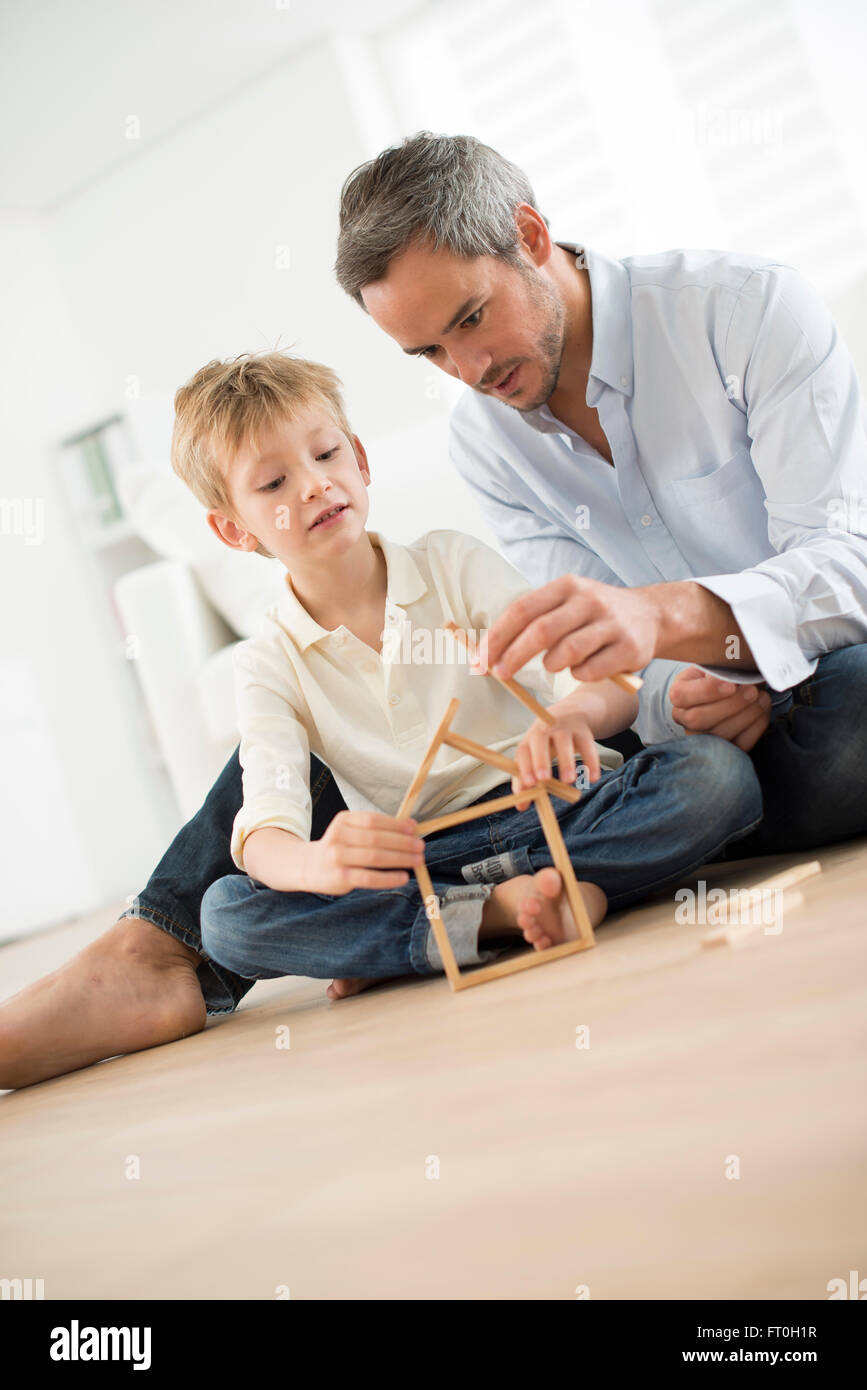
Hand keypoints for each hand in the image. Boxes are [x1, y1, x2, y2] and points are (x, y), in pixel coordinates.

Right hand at [311, 811, 425, 893]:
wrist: (309, 867)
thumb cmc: (340, 847)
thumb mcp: (353, 831)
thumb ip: (379, 828)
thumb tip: (411, 825)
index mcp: (343, 820)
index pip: (373, 820)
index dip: (396, 825)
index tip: (414, 830)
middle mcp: (338, 836)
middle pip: (376, 838)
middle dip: (402, 842)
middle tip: (420, 846)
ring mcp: (337, 857)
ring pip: (374, 857)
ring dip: (400, 859)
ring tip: (417, 860)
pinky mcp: (340, 877)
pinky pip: (369, 878)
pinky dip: (388, 878)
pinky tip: (403, 877)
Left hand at [477, 575, 659, 682]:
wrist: (651, 615)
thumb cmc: (595, 614)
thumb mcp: (566, 603)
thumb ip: (533, 620)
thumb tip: (488, 651)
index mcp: (567, 586)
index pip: (522, 610)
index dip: (497, 636)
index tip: (481, 659)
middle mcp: (589, 600)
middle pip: (541, 631)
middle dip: (514, 656)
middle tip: (499, 674)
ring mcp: (611, 623)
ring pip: (566, 653)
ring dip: (551, 665)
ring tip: (555, 664)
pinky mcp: (629, 648)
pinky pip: (590, 671)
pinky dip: (578, 675)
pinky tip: (583, 668)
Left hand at [511, 710, 600, 810]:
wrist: (571, 714)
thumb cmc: (546, 744)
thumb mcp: (535, 758)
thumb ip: (527, 782)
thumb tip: (520, 806)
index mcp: (529, 739)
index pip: (523, 751)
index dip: (524, 767)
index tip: (529, 784)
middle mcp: (545, 729)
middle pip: (540, 740)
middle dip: (540, 760)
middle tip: (544, 779)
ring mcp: (565, 728)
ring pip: (565, 742)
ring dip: (566, 762)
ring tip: (569, 782)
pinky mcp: (584, 731)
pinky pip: (588, 746)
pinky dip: (591, 762)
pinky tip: (592, 779)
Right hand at [669, 667, 771, 751]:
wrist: (730, 686)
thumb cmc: (722, 673)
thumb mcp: (716, 663)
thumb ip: (720, 665)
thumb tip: (734, 669)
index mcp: (679, 694)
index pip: (682, 696)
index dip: (707, 692)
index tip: (730, 684)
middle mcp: (684, 718)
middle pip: (698, 719)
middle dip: (729, 705)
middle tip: (752, 690)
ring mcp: (701, 736)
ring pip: (719, 735)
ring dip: (746, 715)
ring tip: (762, 697)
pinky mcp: (723, 748)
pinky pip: (739, 745)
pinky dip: (756, 727)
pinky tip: (763, 710)